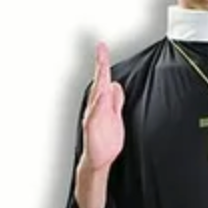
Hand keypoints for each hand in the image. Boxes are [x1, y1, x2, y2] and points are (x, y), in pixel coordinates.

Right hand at [80, 42, 124, 171]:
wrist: (98, 159)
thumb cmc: (105, 141)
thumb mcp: (115, 117)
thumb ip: (116, 101)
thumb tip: (115, 86)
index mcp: (102, 103)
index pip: (104, 80)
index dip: (103, 64)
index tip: (103, 48)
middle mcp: (95, 107)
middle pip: (99, 82)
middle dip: (100, 65)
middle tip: (101, 49)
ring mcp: (92, 115)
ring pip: (96, 94)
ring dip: (99, 80)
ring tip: (102, 64)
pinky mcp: (91, 126)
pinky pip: (94, 112)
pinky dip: (97, 103)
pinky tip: (101, 94)